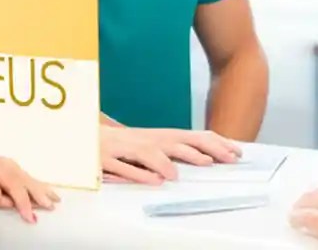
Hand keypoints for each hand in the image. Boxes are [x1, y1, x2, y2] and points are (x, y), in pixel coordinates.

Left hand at [0, 156, 58, 223]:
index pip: (13, 185)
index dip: (23, 201)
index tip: (30, 216)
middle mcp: (5, 163)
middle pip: (25, 180)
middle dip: (39, 195)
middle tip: (51, 208)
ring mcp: (8, 164)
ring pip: (29, 178)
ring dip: (42, 190)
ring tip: (56, 200)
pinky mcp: (10, 168)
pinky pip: (26, 178)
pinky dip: (38, 185)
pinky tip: (47, 191)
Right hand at [100, 126, 242, 184]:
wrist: (80, 136)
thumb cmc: (120, 144)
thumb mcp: (149, 144)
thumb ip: (172, 150)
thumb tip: (203, 156)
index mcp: (158, 136)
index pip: (192, 136)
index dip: (215, 143)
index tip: (237, 152)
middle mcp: (146, 139)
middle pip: (179, 141)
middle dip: (206, 148)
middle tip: (228, 158)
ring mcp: (126, 147)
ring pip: (152, 151)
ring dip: (175, 159)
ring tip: (198, 165)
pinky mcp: (106, 159)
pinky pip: (124, 167)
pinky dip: (140, 173)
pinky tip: (156, 180)